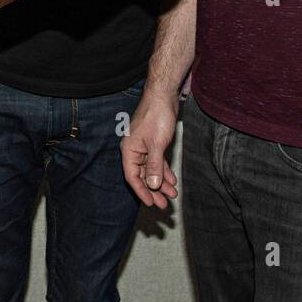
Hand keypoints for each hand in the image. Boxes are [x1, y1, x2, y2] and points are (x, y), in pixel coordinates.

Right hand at [121, 93, 179, 207]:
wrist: (163, 96)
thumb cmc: (156, 116)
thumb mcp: (156, 144)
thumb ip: (154, 165)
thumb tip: (153, 185)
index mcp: (129, 150)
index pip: (133, 177)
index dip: (142, 192)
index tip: (152, 203)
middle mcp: (134, 150)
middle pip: (143, 176)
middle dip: (154, 190)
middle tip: (164, 204)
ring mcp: (143, 147)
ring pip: (151, 170)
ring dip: (161, 182)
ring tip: (172, 194)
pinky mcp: (153, 143)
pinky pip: (157, 162)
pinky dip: (164, 170)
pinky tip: (171, 180)